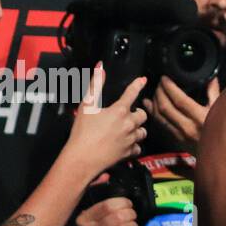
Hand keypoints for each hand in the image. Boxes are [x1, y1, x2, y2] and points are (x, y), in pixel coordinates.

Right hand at [65, 63, 148, 177]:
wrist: (83, 158)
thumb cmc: (82, 131)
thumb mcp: (86, 105)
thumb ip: (95, 85)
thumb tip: (100, 67)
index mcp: (119, 111)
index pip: (132, 94)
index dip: (137, 85)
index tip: (143, 80)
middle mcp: (129, 124)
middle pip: (143, 115)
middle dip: (138, 113)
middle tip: (129, 114)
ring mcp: (131, 139)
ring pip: (143, 132)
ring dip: (138, 128)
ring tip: (128, 129)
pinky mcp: (130, 153)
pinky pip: (138, 147)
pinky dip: (134, 145)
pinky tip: (126, 143)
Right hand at [75, 194, 144, 225]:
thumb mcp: (88, 221)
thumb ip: (100, 210)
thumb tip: (122, 201)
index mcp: (84, 220)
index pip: (107, 206)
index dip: (122, 202)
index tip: (128, 204)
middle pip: (118, 216)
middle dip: (131, 213)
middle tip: (132, 216)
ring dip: (133, 225)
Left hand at [145, 75, 217, 147]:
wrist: (222, 154)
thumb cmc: (225, 129)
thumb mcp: (221, 109)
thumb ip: (214, 92)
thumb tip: (210, 76)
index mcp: (201, 117)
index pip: (179, 100)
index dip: (169, 87)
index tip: (165, 78)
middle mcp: (188, 126)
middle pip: (166, 107)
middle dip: (159, 92)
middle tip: (158, 83)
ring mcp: (181, 135)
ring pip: (160, 116)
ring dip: (154, 102)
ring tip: (154, 92)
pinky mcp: (177, 140)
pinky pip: (161, 124)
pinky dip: (153, 113)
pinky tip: (149, 105)